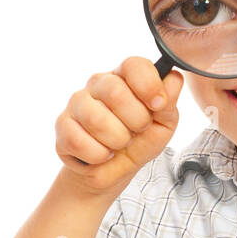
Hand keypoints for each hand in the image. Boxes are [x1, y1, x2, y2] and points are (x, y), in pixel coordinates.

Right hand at [55, 56, 182, 195]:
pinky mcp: (63, 126)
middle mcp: (98, 84)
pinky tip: (101, 154)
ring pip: (96, 119)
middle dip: (135, 120)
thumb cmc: (138, 142)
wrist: (113, 172)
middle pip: (115, 91)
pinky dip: (98, 155)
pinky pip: (79, 141)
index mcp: (125, 77)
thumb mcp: (162, 125)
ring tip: (118, 144)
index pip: (134, 65)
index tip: (158, 105)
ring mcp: (77, 103)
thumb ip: (168, 102)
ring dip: (116, 140)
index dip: (149, 85)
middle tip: (136, 131)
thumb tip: (173, 79)